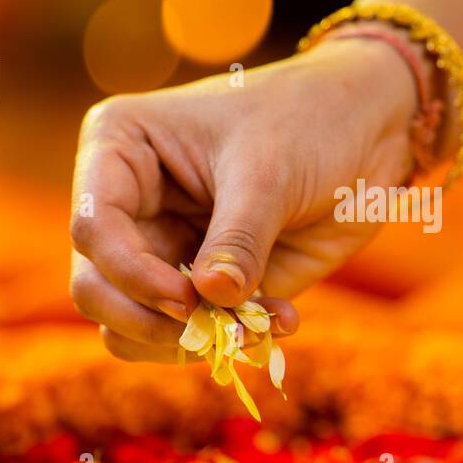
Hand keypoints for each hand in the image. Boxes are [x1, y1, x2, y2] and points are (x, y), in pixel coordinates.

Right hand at [69, 37, 417, 360]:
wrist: (371, 130)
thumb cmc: (309, 120)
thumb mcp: (270, 172)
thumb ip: (238, 239)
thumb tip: (210, 299)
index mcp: (119, 150)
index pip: (91, 228)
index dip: (130, 274)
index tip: (186, 298)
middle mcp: (129, 207)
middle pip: (97, 288)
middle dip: (150, 321)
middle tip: (214, 328)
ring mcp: (165, 250)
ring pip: (133, 326)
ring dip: (191, 341)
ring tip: (257, 325)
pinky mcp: (207, 285)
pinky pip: (194, 335)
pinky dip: (231, 341)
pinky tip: (284, 319)